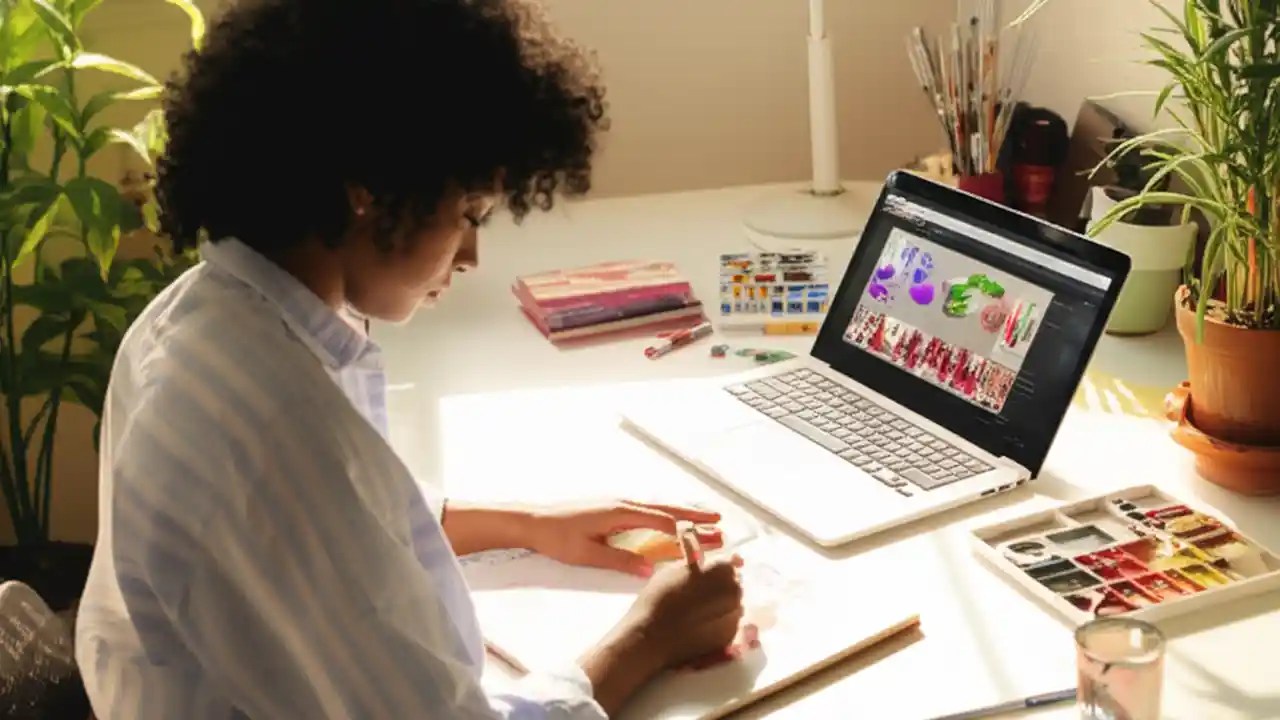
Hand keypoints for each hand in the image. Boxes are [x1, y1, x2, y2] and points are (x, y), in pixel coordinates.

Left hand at [528, 500, 723, 575]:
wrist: (533, 521)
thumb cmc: (557, 537)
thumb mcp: (588, 554)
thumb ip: (620, 560)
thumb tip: (651, 569)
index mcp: (621, 512)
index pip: (662, 521)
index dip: (687, 530)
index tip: (709, 537)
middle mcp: (624, 504)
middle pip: (666, 510)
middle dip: (694, 516)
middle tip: (720, 522)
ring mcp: (619, 504)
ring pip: (659, 508)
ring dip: (683, 513)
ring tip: (706, 516)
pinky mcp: (613, 508)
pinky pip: (648, 510)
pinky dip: (666, 513)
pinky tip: (672, 519)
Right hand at [581, 554, 744, 713]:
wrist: (652, 637)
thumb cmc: (658, 598)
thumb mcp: (673, 570)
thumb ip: (695, 563)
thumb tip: (705, 562)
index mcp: (721, 571)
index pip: (729, 563)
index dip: (717, 566)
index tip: (708, 570)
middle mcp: (734, 593)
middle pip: (734, 584)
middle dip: (721, 585)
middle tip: (701, 591)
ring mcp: (734, 616)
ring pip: (733, 605)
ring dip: (722, 604)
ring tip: (699, 610)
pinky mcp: (729, 637)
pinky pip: (729, 623)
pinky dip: (719, 621)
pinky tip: (701, 624)